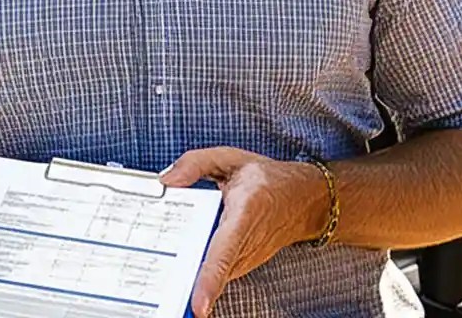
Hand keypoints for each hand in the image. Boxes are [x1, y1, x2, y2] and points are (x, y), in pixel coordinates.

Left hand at [160, 147, 328, 317]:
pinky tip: (179, 262)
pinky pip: (215, 272)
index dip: (211, 279)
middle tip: (158, 294)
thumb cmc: (267, 179)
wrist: (304, 200)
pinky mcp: (242, 265)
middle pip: (211, 270)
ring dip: (188, 276)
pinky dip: (197, 270)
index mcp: (244, 214)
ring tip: (162, 279)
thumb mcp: (230, 159)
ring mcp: (246, 258)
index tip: (199, 305)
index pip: (225, 251)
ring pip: (211, 274)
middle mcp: (247, 243)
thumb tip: (166, 180)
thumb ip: (194, 164)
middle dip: (183, 280)